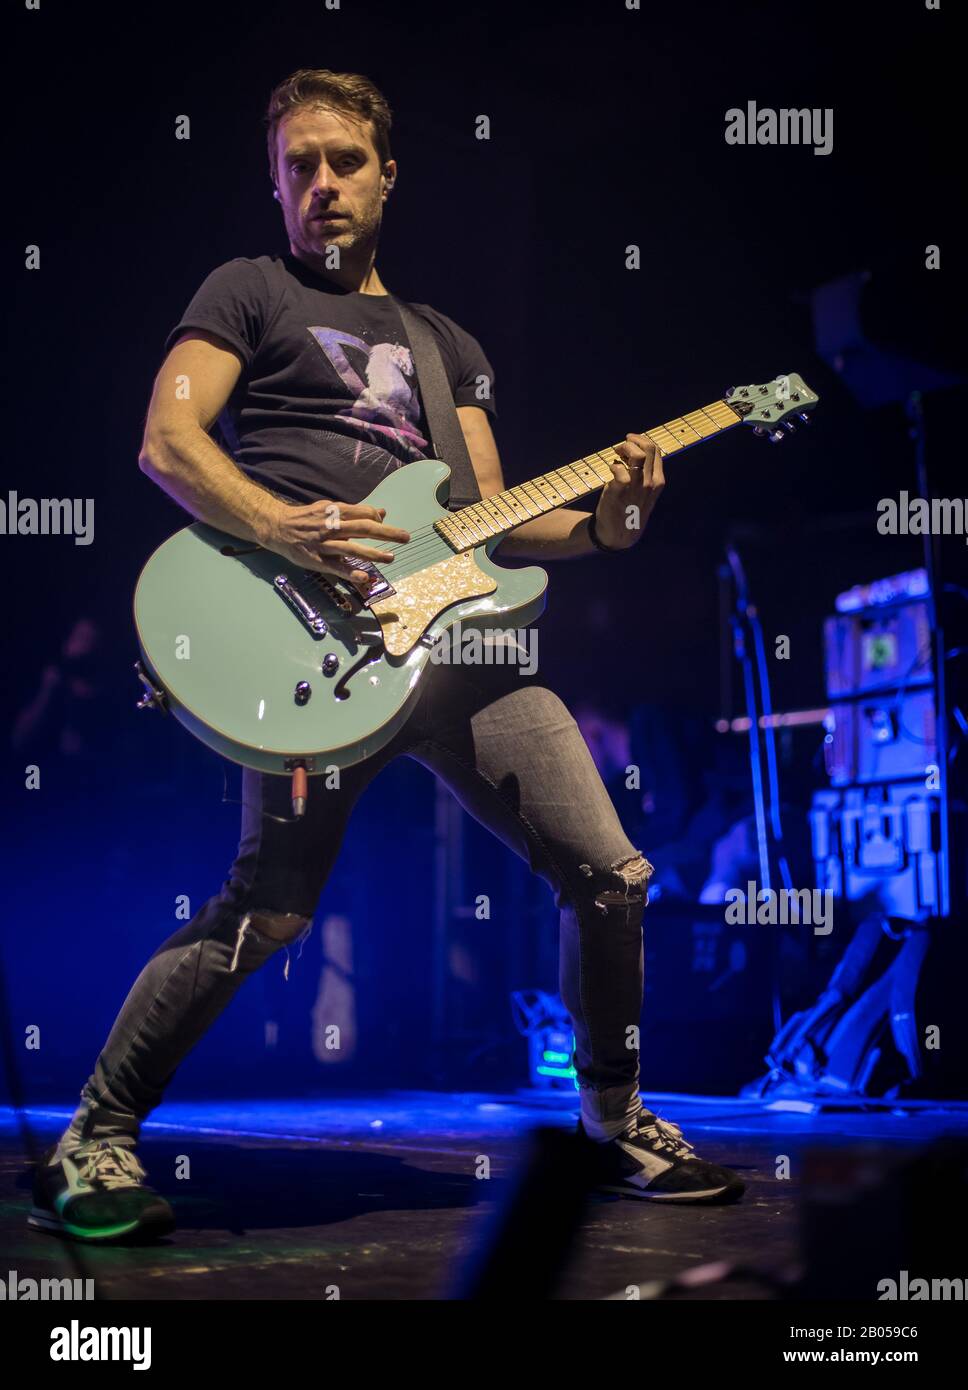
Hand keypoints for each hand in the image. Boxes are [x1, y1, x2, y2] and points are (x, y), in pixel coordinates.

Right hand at [256, 498, 409, 595]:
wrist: (277, 527)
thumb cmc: (307, 519)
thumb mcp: (329, 510)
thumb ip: (355, 512)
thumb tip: (381, 512)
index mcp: (334, 512)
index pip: (362, 513)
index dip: (377, 518)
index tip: (389, 524)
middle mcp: (330, 527)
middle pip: (362, 528)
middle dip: (386, 533)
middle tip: (405, 537)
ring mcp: (323, 544)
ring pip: (351, 548)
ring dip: (372, 553)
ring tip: (390, 557)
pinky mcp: (316, 560)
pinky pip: (335, 567)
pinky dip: (350, 572)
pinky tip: (364, 577)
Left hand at [592, 433, 664, 550]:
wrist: (620, 534)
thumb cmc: (630, 510)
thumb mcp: (645, 493)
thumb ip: (644, 475)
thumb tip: (633, 451)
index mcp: (658, 482)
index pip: (655, 451)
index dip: (642, 441)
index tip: (631, 442)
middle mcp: (650, 483)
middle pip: (648, 448)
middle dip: (632, 441)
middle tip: (621, 447)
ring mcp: (636, 487)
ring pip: (636, 454)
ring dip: (624, 449)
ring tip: (616, 455)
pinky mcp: (620, 490)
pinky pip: (619, 468)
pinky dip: (613, 465)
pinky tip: (611, 470)